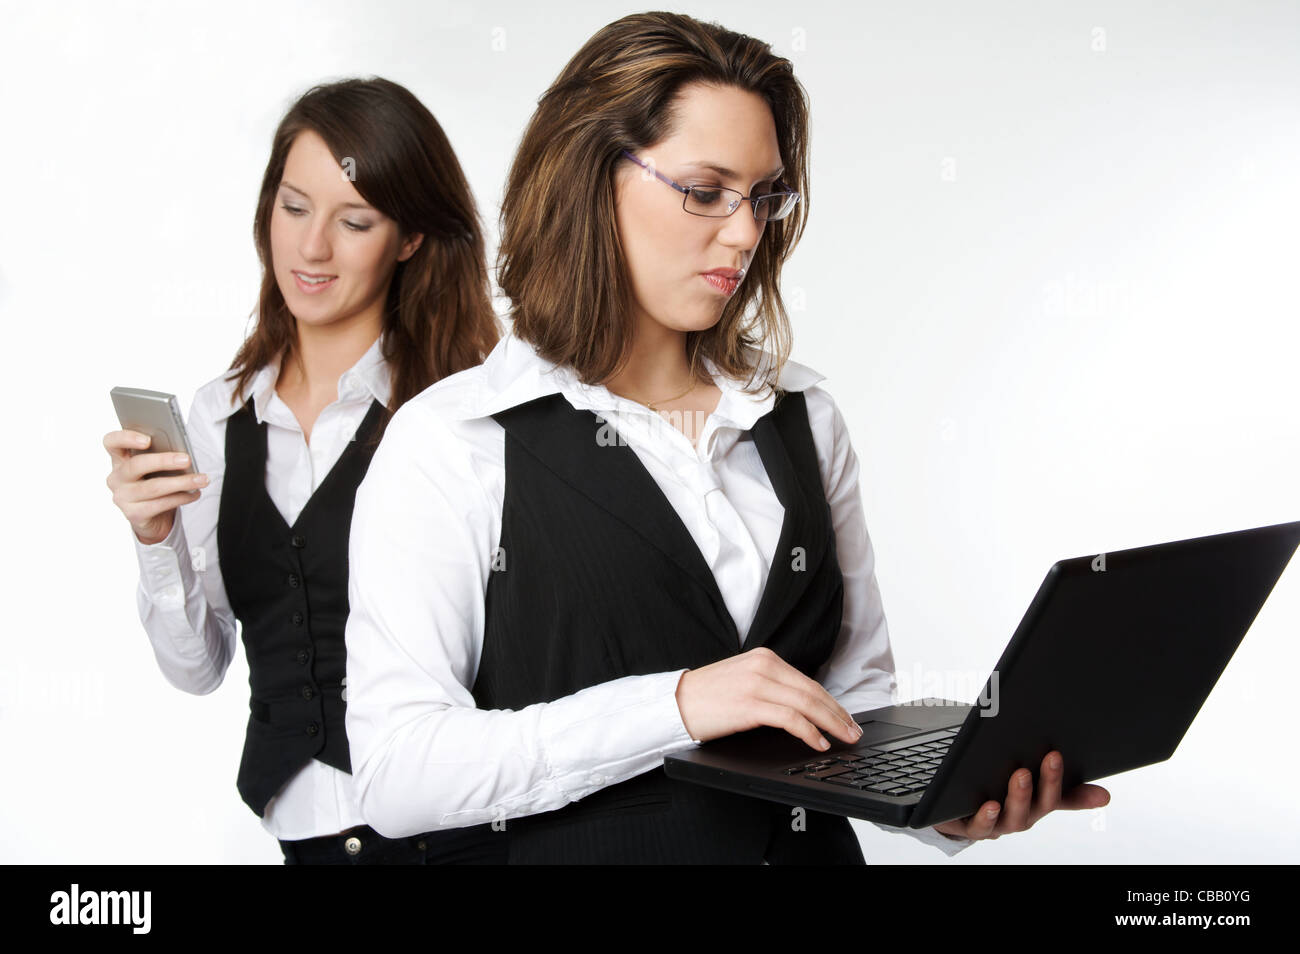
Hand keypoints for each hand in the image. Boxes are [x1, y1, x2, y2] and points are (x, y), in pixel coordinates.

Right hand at [103, 429, 208, 544]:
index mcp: (119, 460)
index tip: (148, 439)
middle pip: (136, 465)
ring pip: (153, 487)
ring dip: (181, 482)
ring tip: (201, 479)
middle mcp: (117, 478)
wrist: (153, 517)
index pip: (112, 442)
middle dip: (164, 461)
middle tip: (187, 459)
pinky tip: (194, 493)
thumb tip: (182, 453)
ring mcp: (122, 497)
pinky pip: (160, 504)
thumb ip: (160, 456)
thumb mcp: (155, 468)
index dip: (126, 438)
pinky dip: (181, 498)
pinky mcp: (133, 514)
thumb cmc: (154, 484)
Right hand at [674, 646, 862, 750]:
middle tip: (854, 731)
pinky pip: (790, 718)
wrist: (675, 703)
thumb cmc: (707, 697)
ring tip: (844, 738)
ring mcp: (757, 683)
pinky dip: (809, 731)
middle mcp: (763, 666)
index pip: (808, 682)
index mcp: (764, 658)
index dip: (832, 703)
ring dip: (831, 723)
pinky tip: (818, 742)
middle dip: (838, 714)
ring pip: (806, 703)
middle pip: (813, 691)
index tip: (846, 718)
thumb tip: (803, 708)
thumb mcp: (743, 680)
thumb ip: (770, 685)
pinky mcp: (750, 704)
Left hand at [932, 750, 1109, 840]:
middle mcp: (1020, 818)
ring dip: (1019, 797)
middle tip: (1051, 757)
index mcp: (1036, 806)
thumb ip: (1065, 791)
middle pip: (1039, 805)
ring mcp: (997, 825)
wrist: (956, 812)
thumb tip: (1106, 796)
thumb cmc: (1000, 796)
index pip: (1057, 795)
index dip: (1062, 778)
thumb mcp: (1032, 790)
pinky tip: (989, 804)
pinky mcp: (971, 829)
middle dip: (1048, 781)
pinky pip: (981, 828)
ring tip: (1021, 775)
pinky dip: (987, 817)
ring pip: (1012, 817)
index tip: (1062, 753)